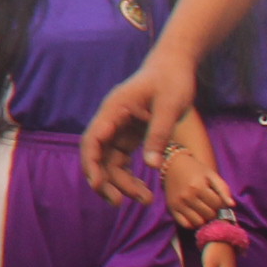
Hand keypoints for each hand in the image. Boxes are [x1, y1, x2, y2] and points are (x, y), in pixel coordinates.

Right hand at [81, 50, 197, 203]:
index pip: (93, 140)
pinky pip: (121, 159)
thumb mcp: (170, 106)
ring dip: (121, 182)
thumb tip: (152, 166)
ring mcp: (118, 128)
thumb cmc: (173, 79)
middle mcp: (111, 120)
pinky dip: (129, 175)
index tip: (98, 185)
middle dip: (105, 180)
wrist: (175, 64)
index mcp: (114, 110)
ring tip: (145, 199)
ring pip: (109, 161)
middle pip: (98, 155)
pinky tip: (143, 188)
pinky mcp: (128, 133)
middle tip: (120, 203)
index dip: (91, 164)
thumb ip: (159, 134)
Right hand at [161, 144, 233, 232]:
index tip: (218, 199)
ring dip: (204, 219)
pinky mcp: (171, 208)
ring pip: (199, 222)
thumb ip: (223, 189)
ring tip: (204, 211)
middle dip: (214, 211)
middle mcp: (187, 196)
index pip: (218, 205)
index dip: (221, 204)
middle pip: (209, 215)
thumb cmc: (196, 170)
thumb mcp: (211, 175)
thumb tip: (232, 205)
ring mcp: (178, 204)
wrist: (173, 165)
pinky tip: (195, 215)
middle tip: (211, 205)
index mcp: (198, 186)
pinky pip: (186, 224)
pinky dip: (193, 223)